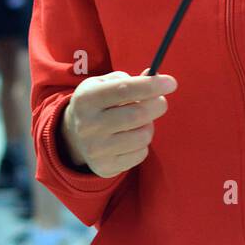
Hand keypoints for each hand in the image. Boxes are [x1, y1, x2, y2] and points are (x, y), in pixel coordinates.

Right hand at [61, 68, 176, 176]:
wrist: (73, 137)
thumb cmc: (99, 104)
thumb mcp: (106, 85)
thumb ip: (130, 80)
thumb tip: (155, 76)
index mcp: (86, 98)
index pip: (124, 89)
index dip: (151, 85)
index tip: (171, 83)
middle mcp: (88, 125)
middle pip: (138, 114)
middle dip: (157, 105)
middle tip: (160, 102)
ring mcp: (96, 149)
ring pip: (143, 136)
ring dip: (149, 126)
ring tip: (139, 122)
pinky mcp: (105, 167)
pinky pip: (141, 154)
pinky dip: (143, 144)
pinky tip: (131, 138)